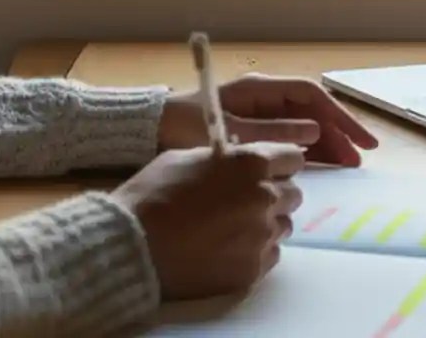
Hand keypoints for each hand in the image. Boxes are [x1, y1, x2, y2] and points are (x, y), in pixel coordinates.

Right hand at [112, 142, 303, 300]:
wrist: (132, 246)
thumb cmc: (153, 194)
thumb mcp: (187, 157)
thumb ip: (224, 159)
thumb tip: (237, 161)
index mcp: (252, 164)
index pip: (293, 158)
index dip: (280, 163)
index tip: (269, 170)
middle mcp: (265, 197)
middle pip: (293, 193)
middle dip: (275, 193)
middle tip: (246, 200)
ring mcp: (262, 236)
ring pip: (284, 225)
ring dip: (267, 223)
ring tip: (235, 227)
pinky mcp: (253, 269)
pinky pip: (271, 254)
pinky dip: (256, 250)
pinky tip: (229, 248)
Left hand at [158, 73, 378, 165]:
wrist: (148, 132)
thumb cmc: (184, 126)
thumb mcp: (230, 133)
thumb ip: (272, 133)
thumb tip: (314, 133)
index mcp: (260, 89)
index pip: (312, 97)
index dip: (339, 116)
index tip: (359, 138)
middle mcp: (264, 98)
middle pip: (312, 113)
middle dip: (338, 133)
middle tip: (360, 159)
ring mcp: (259, 115)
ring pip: (303, 127)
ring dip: (326, 144)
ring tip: (347, 166)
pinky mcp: (251, 133)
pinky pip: (287, 140)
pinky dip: (306, 153)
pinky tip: (321, 167)